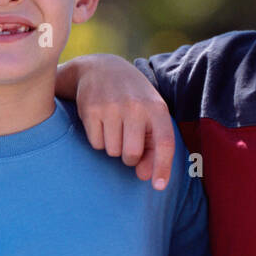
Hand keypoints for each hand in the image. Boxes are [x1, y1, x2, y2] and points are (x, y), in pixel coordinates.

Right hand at [68, 54, 175, 188]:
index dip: (163, 167)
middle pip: (132, 155)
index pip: (164, 143)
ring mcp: (112, 108)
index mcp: (157, 108)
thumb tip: (146, 176)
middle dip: (129, 156)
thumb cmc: (133, 98)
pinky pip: (96, 144)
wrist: (101, 68)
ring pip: (112, 152)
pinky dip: (99, 139)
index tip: (158, 186)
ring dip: (113, 146)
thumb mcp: (150, 114)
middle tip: (127, 138)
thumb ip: (154, 145)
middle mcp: (136, 107)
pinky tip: (101, 121)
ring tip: (114, 124)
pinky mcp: (91, 110)